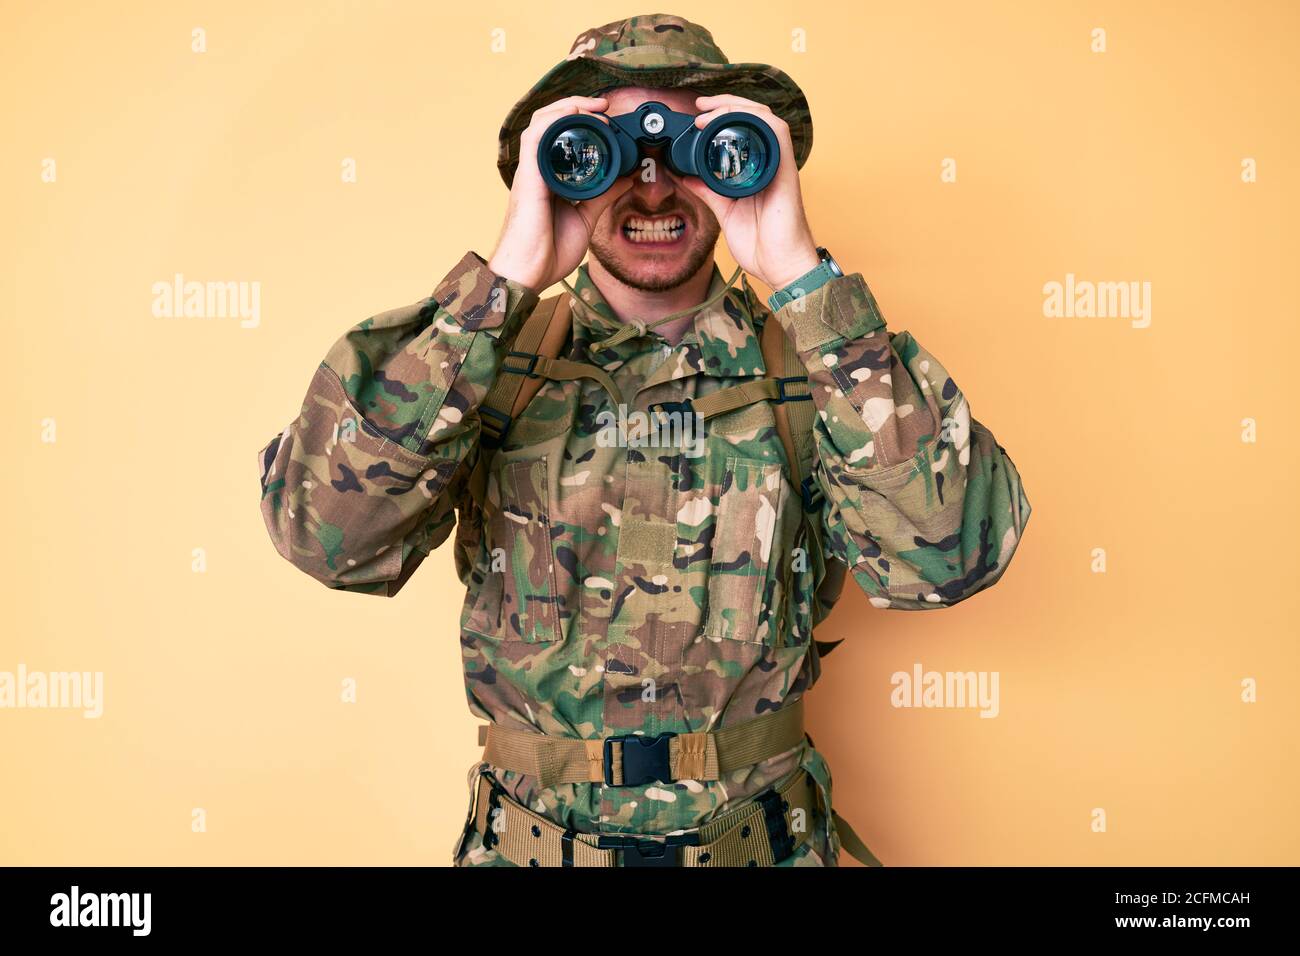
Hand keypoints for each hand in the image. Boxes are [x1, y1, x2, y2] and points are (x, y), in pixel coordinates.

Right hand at [488, 96, 634, 291]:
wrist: (528, 274)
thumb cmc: (548, 253)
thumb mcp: (586, 218)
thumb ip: (604, 195)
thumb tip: (627, 177)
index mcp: (551, 178)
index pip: (562, 136)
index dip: (583, 120)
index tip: (609, 119)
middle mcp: (538, 169)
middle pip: (551, 122)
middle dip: (578, 106)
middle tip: (605, 107)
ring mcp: (531, 171)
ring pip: (542, 122)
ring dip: (569, 108)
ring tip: (595, 110)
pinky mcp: (528, 177)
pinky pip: (537, 137)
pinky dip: (555, 121)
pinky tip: (575, 117)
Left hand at [680, 94, 821, 290]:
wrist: (779, 266)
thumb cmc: (761, 245)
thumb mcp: (725, 212)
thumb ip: (708, 191)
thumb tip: (686, 176)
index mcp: (756, 171)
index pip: (743, 130)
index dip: (722, 115)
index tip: (698, 117)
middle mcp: (769, 163)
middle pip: (754, 116)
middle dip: (726, 103)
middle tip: (700, 106)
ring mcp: (778, 165)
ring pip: (765, 117)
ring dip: (736, 107)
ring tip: (709, 112)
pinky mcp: (785, 170)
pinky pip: (777, 132)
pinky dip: (756, 119)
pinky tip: (735, 120)